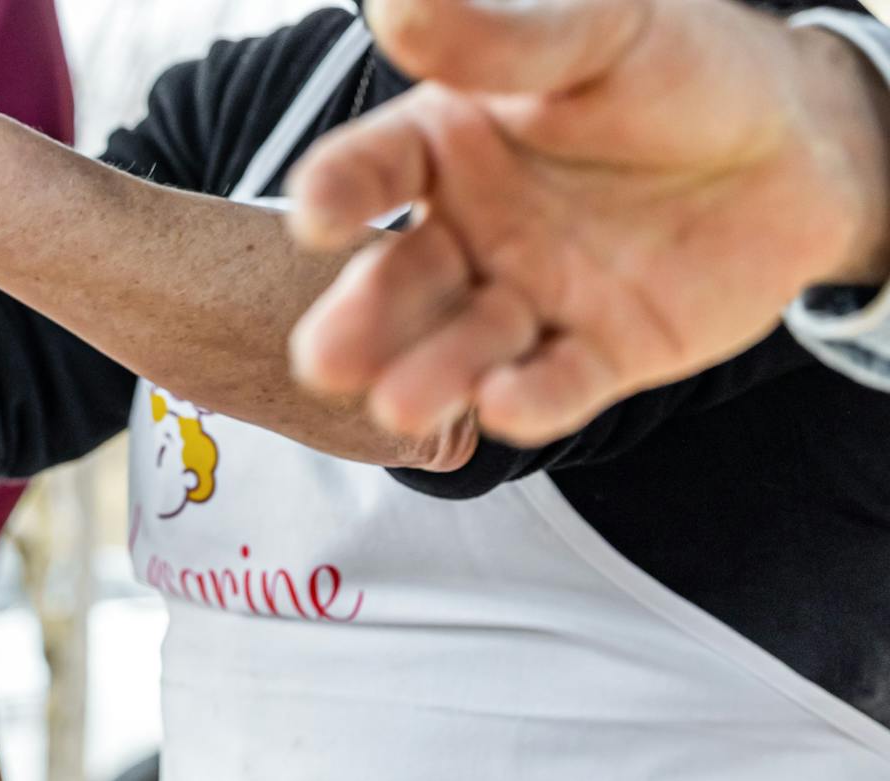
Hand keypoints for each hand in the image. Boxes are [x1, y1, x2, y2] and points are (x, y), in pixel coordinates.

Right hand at [287, 0, 889, 447]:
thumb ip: (501, 39)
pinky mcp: (594, 355)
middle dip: (364, 323)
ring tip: (399, 406)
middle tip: (325, 359)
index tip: (316, 214)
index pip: (373, 170)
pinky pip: (557, 384)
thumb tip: (396, 3)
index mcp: (446, 149)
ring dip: (429, 377)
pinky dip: (529, 400)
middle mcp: (468, 234)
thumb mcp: (599, 34)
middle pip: (402, 283)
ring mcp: (526, 300)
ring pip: (464, 346)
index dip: (340, 192)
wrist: (800, 143)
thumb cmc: (683, 67)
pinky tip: (505, 404)